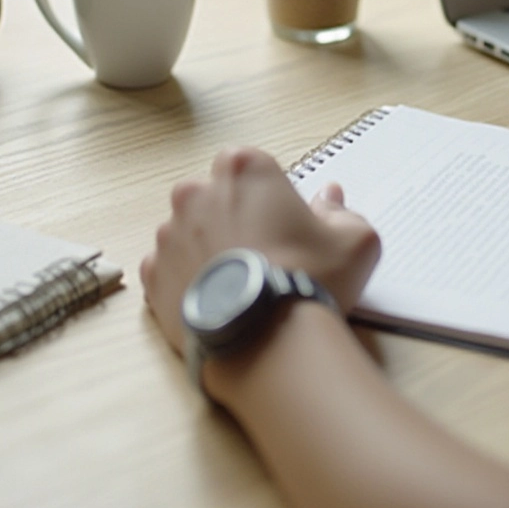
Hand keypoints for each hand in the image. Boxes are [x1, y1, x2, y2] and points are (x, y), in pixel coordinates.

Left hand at [140, 146, 381, 354]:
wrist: (267, 341)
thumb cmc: (310, 280)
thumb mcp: (356, 241)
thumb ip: (342, 211)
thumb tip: (329, 199)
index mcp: (242, 168)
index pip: (250, 165)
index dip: (267, 193)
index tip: (282, 220)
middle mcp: (196, 192)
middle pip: (213, 195)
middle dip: (232, 216)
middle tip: (264, 252)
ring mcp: (169, 234)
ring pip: (188, 232)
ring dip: (208, 249)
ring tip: (240, 282)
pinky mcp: (153, 275)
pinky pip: (170, 269)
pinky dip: (188, 280)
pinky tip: (219, 299)